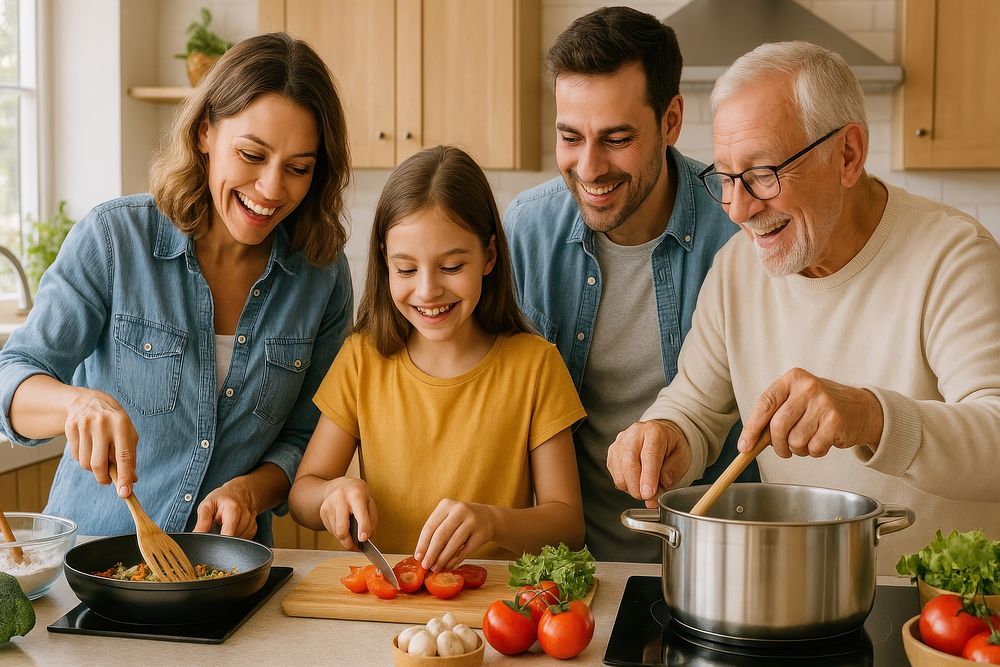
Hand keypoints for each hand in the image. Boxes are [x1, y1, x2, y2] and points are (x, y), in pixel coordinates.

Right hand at [64, 388, 138, 497]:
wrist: (87, 400)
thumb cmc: (113, 420)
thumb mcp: (128, 432)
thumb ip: (130, 456)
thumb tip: (132, 480)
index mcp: (121, 423)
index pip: (123, 455)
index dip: (124, 476)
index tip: (125, 493)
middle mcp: (102, 423)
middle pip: (99, 463)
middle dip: (103, 478)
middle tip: (107, 481)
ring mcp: (84, 425)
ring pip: (85, 463)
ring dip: (92, 468)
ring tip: (99, 456)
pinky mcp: (70, 428)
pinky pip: (75, 456)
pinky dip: (83, 458)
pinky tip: (88, 447)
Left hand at [194, 476, 259, 538]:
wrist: (241, 491)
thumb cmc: (223, 498)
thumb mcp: (207, 505)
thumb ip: (202, 521)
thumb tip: (196, 535)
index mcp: (233, 510)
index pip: (228, 535)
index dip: (219, 542)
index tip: (212, 540)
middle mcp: (245, 517)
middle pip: (232, 540)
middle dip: (221, 538)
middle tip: (216, 527)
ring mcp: (251, 524)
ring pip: (236, 542)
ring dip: (228, 537)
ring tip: (224, 526)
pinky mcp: (253, 529)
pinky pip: (242, 540)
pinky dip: (234, 536)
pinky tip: (231, 528)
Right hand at [317, 478, 377, 550]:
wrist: (341, 485)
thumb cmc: (359, 494)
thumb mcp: (370, 502)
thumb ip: (371, 520)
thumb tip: (367, 539)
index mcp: (356, 494)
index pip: (360, 513)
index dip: (362, 527)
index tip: (363, 539)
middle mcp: (340, 499)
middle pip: (342, 529)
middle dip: (349, 543)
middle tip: (357, 548)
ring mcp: (328, 505)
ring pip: (336, 533)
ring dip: (345, 539)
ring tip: (352, 535)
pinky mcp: (323, 512)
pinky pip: (331, 531)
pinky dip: (339, 533)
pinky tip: (344, 526)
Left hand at [414, 499, 494, 571]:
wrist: (488, 518)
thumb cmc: (461, 521)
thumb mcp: (448, 518)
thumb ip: (436, 532)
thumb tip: (422, 556)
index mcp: (446, 505)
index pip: (430, 526)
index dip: (422, 543)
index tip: (418, 557)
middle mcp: (459, 510)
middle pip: (441, 535)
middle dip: (432, 553)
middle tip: (426, 565)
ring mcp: (472, 521)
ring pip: (454, 543)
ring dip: (443, 559)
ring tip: (436, 568)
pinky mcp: (481, 533)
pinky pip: (466, 550)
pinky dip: (456, 560)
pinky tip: (449, 566)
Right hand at [607, 420, 690, 508]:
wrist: (661, 435)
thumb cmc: (671, 446)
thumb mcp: (682, 457)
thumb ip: (672, 471)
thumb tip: (661, 485)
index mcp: (654, 432)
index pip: (649, 455)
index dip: (648, 476)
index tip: (649, 493)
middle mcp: (634, 434)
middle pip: (629, 462)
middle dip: (636, 486)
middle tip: (647, 497)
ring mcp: (620, 442)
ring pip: (619, 470)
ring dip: (631, 487)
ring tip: (645, 488)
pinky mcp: (612, 452)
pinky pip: (615, 474)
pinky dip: (625, 484)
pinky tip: (636, 481)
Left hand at [739, 368, 883, 457]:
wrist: (861, 409)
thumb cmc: (819, 406)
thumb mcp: (796, 400)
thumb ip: (774, 414)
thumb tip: (749, 442)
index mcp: (792, 379)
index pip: (765, 404)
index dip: (752, 428)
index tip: (744, 446)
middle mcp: (808, 387)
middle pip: (778, 426)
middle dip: (777, 445)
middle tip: (783, 450)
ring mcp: (823, 403)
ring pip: (795, 440)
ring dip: (797, 449)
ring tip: (807, 441)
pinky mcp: (836, 421)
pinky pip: (813, 448)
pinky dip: (814, 451)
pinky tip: (821, 441)